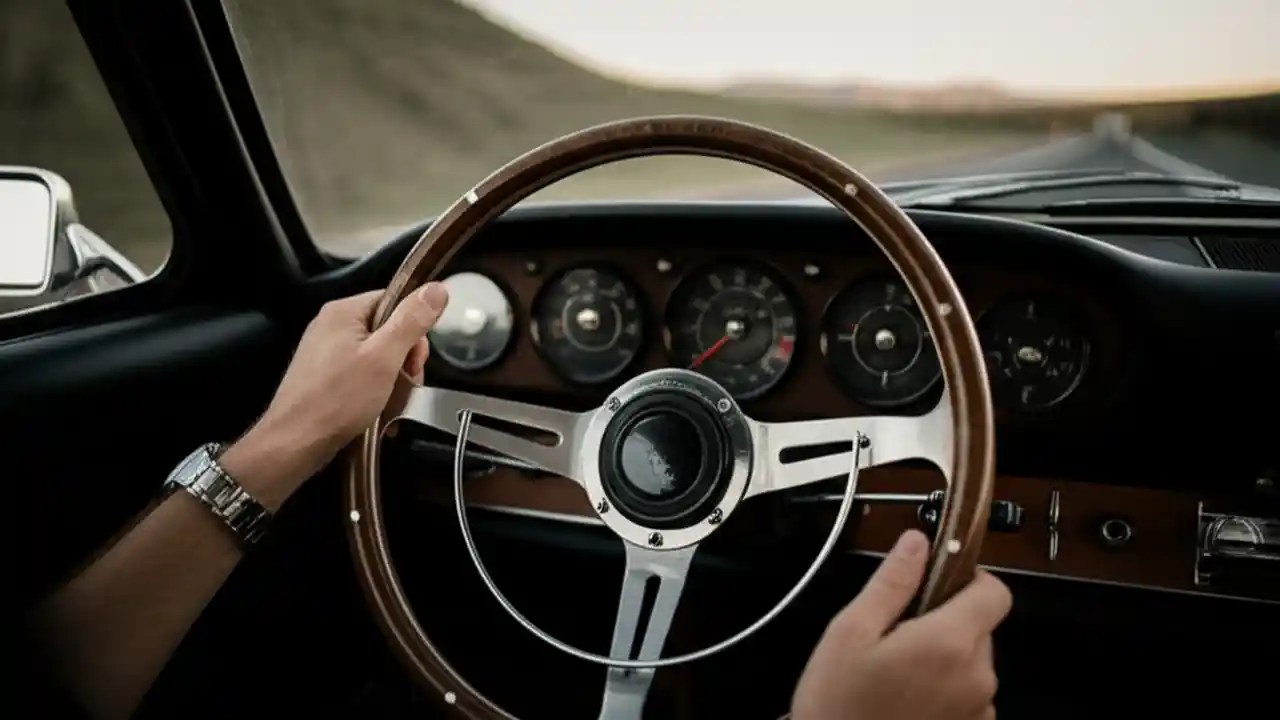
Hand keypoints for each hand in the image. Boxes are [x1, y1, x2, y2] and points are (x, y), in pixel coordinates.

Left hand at [219, 284, 448, 507]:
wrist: (294, 443)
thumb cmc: (340, 398)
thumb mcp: (384, 358)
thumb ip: (411, 321)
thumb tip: (438, 287)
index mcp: (344, 311)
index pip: (394, 301)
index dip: (414, 329)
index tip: (416, 360)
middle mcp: (331, 325)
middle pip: (387, 329)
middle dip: (403, 359)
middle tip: (405, 385)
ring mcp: (325, 351)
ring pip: (377, 355)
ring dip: (392, 379)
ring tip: (389, 403)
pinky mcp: (323, 376)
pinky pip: (361, 373)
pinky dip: (374, 390)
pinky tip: (377, 410)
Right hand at [791, 530, 1010, 719]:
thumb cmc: (838, 701)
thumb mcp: (850, 632)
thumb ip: (891, 583)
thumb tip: (918, 540)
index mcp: (951, 642)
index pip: (996, 592)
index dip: (970, 580)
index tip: (933, 584)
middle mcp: (978, 676)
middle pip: (980, 628)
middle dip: (945, 622)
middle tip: (894, 636)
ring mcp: (979, 711)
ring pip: (972, 664)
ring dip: (945, 660)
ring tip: (895, 675)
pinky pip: (968, 697)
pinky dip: (946, 692)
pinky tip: (906, 702)